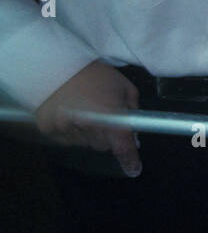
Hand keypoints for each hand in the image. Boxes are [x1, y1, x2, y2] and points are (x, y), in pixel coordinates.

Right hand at [34, 60, 141, 175]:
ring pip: (85, 143)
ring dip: (90, 133)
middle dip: (109, 137)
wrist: (54, 63)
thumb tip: (133, 133)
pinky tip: (70, 113)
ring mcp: (65, 130)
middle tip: (106, 118)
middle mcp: (87, 128)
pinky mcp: (48, 129)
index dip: (130, 160)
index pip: (122, 147)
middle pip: (104, 146)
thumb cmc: (94, 73)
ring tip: (86, 111)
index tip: (134, 169)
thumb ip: (132, 111)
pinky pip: (67, 139)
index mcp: (110, 117)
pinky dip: (72, 131)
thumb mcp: (124, 87)